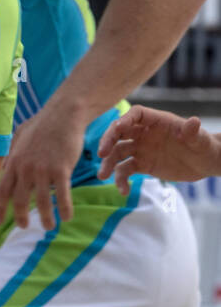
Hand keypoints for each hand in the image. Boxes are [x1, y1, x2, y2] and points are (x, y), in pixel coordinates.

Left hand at [0, 106, 87, 230]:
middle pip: (20, 199)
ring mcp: (42, 169)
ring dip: (45, 217)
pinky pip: (62, 195)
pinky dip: (64, 208)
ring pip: (42, 201)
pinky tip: (67, 218)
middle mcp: (25, 168)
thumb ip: (11, 153)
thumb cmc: (42, 125)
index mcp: (14, 161)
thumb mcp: (20, 137)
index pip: (3, 189)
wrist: (63, 115)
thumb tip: (4, 167)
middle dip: (21, 216)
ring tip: (48, 227)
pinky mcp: (61, 169)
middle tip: (23, 227)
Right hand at [98, 105, 220, 192]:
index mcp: (156, 122)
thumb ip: (193, 132)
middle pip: (119, 132)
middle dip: (108, 141)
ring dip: (108, 163)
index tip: (117, 128)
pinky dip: (121, 180)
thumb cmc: (205, 146)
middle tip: (101, 154)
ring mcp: (141, 149)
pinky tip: (123, 191)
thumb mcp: (201, 140)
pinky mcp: (142, 165)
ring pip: (118, 153)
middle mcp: (144, 133)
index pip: (136, 115)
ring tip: (102, 176)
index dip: (125, 119)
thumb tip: (194, 121)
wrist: (205, 164)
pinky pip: (126, 171)